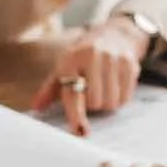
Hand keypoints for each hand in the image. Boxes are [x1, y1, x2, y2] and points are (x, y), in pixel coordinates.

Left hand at [30, 17, 148, 135]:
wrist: (115, 34)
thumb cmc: (84, 56)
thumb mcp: (64, 66)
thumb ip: (51, 89)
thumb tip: (36, 107)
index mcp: (71, 59)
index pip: (73, 93)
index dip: (76, 114)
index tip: (80, 132)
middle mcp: (92, 56)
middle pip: (95, 102)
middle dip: (92, 104)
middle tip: (91, 92)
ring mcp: (113, 59)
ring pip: (111, 102)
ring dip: (106, 103)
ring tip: (103, 88)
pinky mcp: (130, 64)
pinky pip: (125, 97)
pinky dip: (120, 98)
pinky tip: (116, 85)